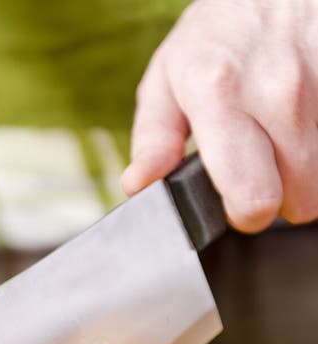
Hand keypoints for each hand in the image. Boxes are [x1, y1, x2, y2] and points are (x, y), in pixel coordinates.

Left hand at [122, 0, 317, 232]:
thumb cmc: (220, 32)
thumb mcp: (169, 77)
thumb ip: (153, 138)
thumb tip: (138, 184)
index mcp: (220, 94)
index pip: (253, 198)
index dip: (244, 214)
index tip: (236, 200)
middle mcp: (279, 90)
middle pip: (299, 201)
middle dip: (279, 197)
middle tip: (261, 169)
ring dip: (305, 172)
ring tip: (282, 141)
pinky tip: (305, 123)